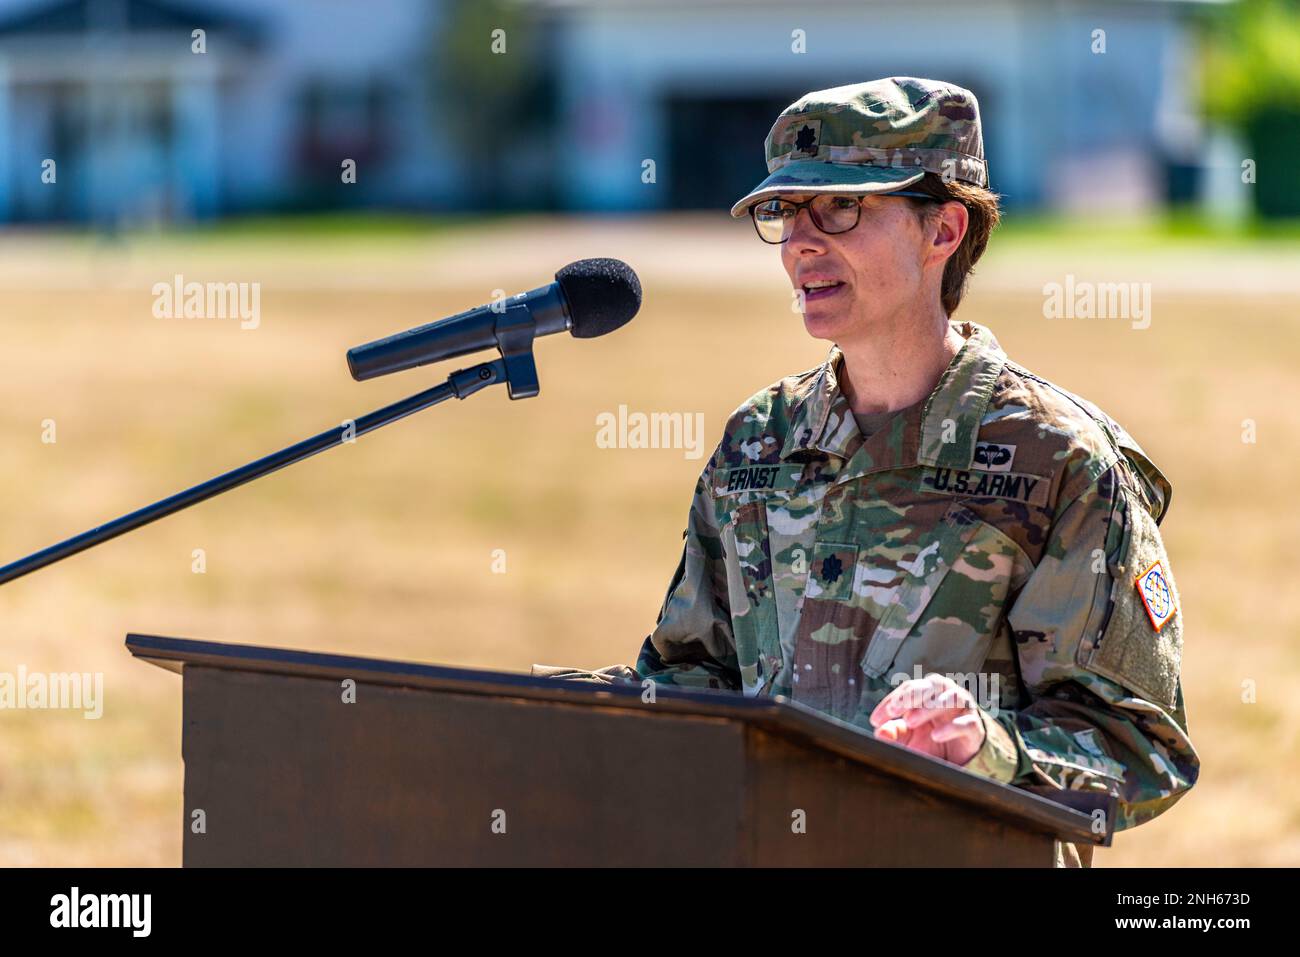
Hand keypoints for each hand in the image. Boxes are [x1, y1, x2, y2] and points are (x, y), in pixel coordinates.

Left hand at [868, 673, 986, 766]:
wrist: (959, 760)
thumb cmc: (930, 742)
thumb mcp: (907, 740)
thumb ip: (893, 734)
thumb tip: (880, 732)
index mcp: (927, 695)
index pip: (908, 689)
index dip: (890, 701)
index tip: (875, 720)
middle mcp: (945, 696)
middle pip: (931, 684)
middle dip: (911, 695)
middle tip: (894, 710)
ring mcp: (963, 710)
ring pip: (952, 697)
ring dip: (930, 707)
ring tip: (910, 721)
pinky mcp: (975, 727)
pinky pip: (967, 722)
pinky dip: (951, 727)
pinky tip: (936, 736)